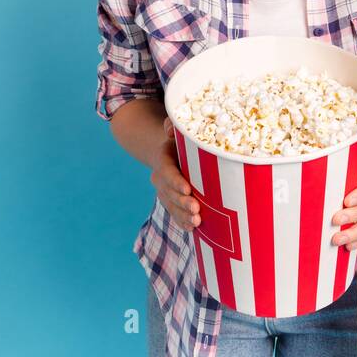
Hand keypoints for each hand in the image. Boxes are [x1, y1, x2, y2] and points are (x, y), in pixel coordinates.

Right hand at [151, 117, 200, 231]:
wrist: (172, 153)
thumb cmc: (181, 141)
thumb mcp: (179, 132)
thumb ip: (173, 127)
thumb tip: (170, 129)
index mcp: (162, 160)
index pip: (167, 171)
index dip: (175, 181)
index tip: (188, 189)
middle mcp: (160, 178)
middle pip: (169, 193)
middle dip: (182, 202)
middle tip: (196, 209)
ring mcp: (164, 192)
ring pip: (172, 206)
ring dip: (183, 215)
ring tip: (197, 222)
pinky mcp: (171, 202)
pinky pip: (175, 214)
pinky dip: (183, 222)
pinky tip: (193, 229)